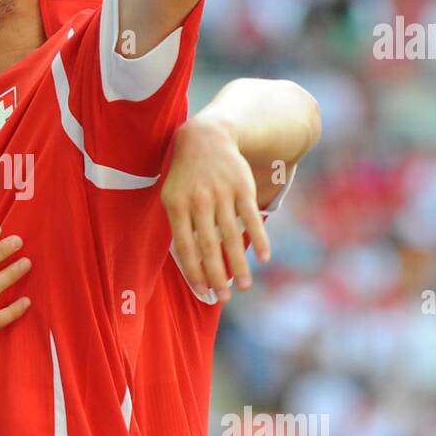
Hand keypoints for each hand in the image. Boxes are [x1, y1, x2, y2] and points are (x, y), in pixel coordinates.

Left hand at [162, 116, 269, 303]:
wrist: (206, 138)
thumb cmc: (185, 175)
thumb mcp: (172, 195)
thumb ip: (179, 224)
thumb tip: (188, 261)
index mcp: (176, 205)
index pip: (184, 246)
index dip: (193, 270)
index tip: (202, 290)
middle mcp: (199, 201)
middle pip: (209, 246)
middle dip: (216, 275)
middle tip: (223, 298)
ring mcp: (221, 194)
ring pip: (231, 236)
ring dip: (239, 265)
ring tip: (244, 286)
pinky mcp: (241, 187)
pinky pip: (250, 218)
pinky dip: (259, 239)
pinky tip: (263, 258)